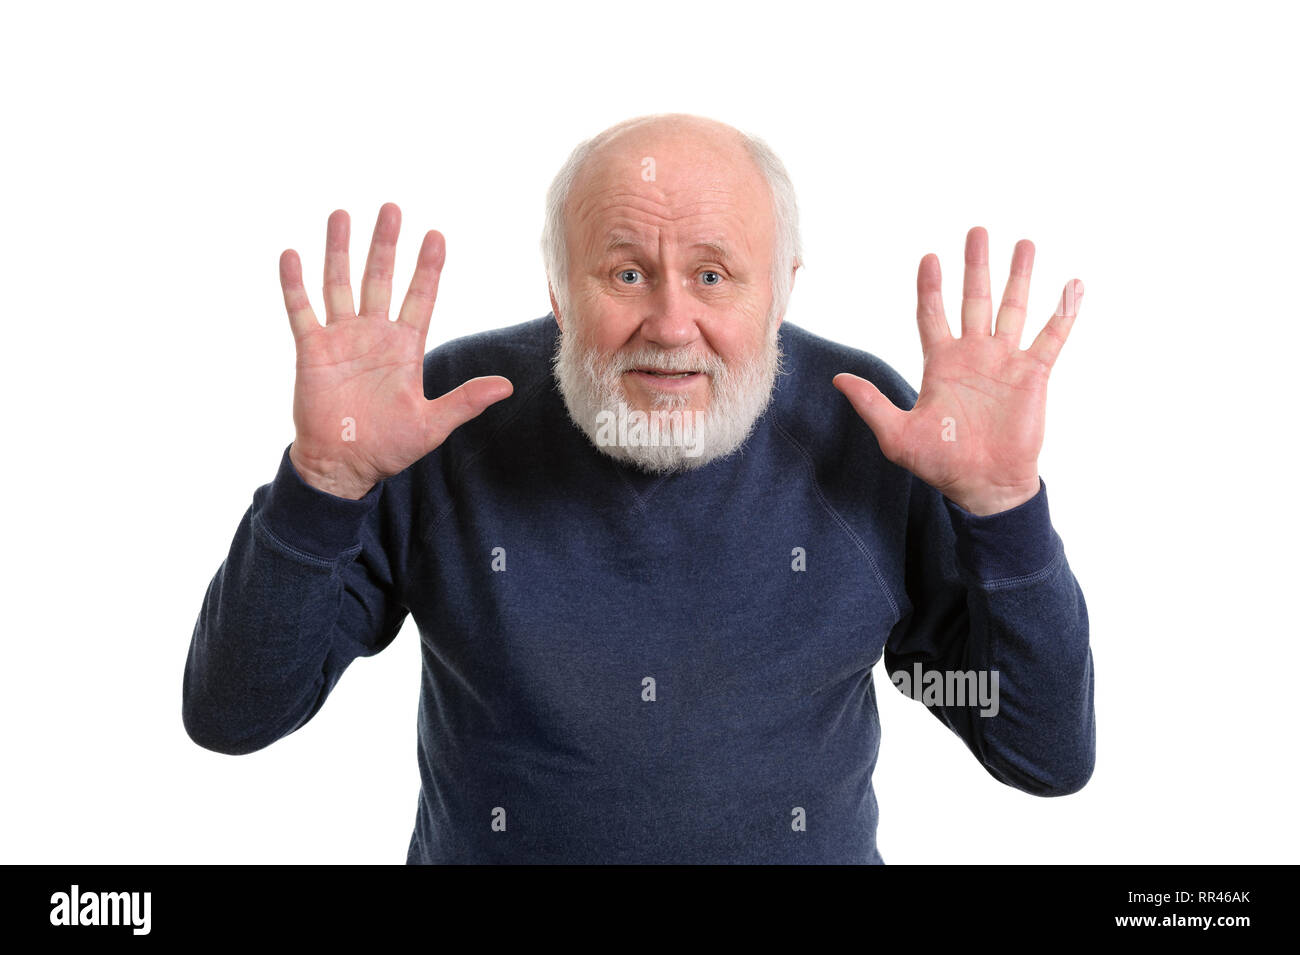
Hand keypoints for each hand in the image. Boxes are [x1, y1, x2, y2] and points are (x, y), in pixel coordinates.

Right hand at [280, 203, 512, 498]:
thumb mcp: (431, 424)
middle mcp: (373, 335)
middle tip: (392, 208)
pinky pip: (301, 311)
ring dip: (340, 250)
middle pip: (381, 279)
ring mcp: (341, 339)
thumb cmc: (389, 447)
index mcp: (405, 348)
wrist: (344, 466)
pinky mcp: (311, 351)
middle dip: (386, 244)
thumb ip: (465, 401)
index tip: (436, 236)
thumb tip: (506, 387)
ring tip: (342, 214)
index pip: (420, 297)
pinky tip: (291, 255)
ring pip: (340, 284)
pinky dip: (295, 284)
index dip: (427, 268)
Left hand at [833, 227, 1081, 515]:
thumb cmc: (941, 463)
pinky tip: (1074, 285)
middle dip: (975, 265)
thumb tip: (837, 380)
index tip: (929, 258)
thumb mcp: (896, 434)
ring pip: (1013, 309)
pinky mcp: (1032, 376)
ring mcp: (1004, 363)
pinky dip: (1063, 313)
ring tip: (1024, 243)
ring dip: (1019, 277)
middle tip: (977, 230)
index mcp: (941, 364)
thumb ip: (870, 403)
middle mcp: (974, 356)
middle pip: (974, 299)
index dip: (931, 288)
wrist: (983, 487)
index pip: (933, 315)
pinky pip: (1050, 338)